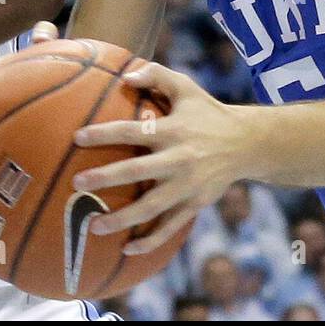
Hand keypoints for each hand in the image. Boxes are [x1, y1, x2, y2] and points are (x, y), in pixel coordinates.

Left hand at [71, 63, 250, 255]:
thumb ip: (156, 75)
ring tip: (93, 226)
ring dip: (122, 218)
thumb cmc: (207, 112)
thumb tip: (125, 77)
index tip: (77, 138)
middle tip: (77, 183)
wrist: (247, 143)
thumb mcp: (186, 87)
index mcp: (173, 130)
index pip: (133, 131)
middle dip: (106, 178)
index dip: (105, 134)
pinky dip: (150, 241)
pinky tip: (127, 250)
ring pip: (152, 207)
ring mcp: (187, 185)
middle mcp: (179, 158)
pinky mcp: (195, 204)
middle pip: (138, 171)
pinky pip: (170, 227)